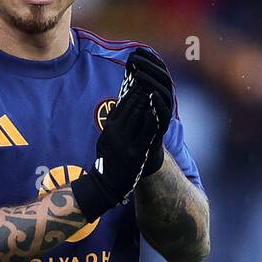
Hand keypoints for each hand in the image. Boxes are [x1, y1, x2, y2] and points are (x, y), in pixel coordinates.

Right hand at [71, 81, 160, 220]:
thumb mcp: (108, 137)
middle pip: (131, 105)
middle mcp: (115, 132)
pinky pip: (145, 132)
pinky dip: (151, 119)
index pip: (123, 102)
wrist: (105, 185)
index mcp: (110, 127)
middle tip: (153, 76)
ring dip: (148, 99)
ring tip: (157, 87)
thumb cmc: (110, 160)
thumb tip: (126, 101)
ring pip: (138, 115)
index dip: (134, 87)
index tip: (144, 75)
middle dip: (143, 89)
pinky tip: (156, 110)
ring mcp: (125, 143)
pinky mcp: (134, 153)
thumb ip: (117, 121)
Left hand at [125, 46, 173, 176]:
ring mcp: (165, 113)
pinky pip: (164, 112)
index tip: (136, 50)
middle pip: (163, 76)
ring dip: (152, 81)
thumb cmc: (135, 128)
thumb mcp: (131, 103)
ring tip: (138, 74)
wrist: (141, 156)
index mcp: (158, 91)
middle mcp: (165, 100)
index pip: (157, 69)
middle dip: (150, 66)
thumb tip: (128, 64)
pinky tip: (150, 94)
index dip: (149, 58)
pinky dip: (158, 102)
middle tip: (136, 58)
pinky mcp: (163, 126)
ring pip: (165, 92)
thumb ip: (133, 86)